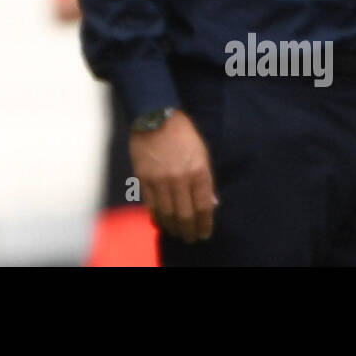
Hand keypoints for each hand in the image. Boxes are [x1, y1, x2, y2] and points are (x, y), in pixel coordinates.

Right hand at [129, 109, 218, 243]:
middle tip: (191, 238)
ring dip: (173, 228)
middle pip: (185, 216)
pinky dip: (156, 217)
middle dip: (189, 231)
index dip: (205, 225)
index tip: (205, 234)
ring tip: (177, 233)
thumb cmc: (183, 134)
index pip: (204, 208)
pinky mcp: (143, 179)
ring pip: (167, 214)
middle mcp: (180, 179)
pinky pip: (150, 206)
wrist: (155, 117)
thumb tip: (212, 204)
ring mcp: (160, 180)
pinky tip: (161, 222)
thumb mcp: (203, 154)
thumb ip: (207, 181)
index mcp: (198, 172)